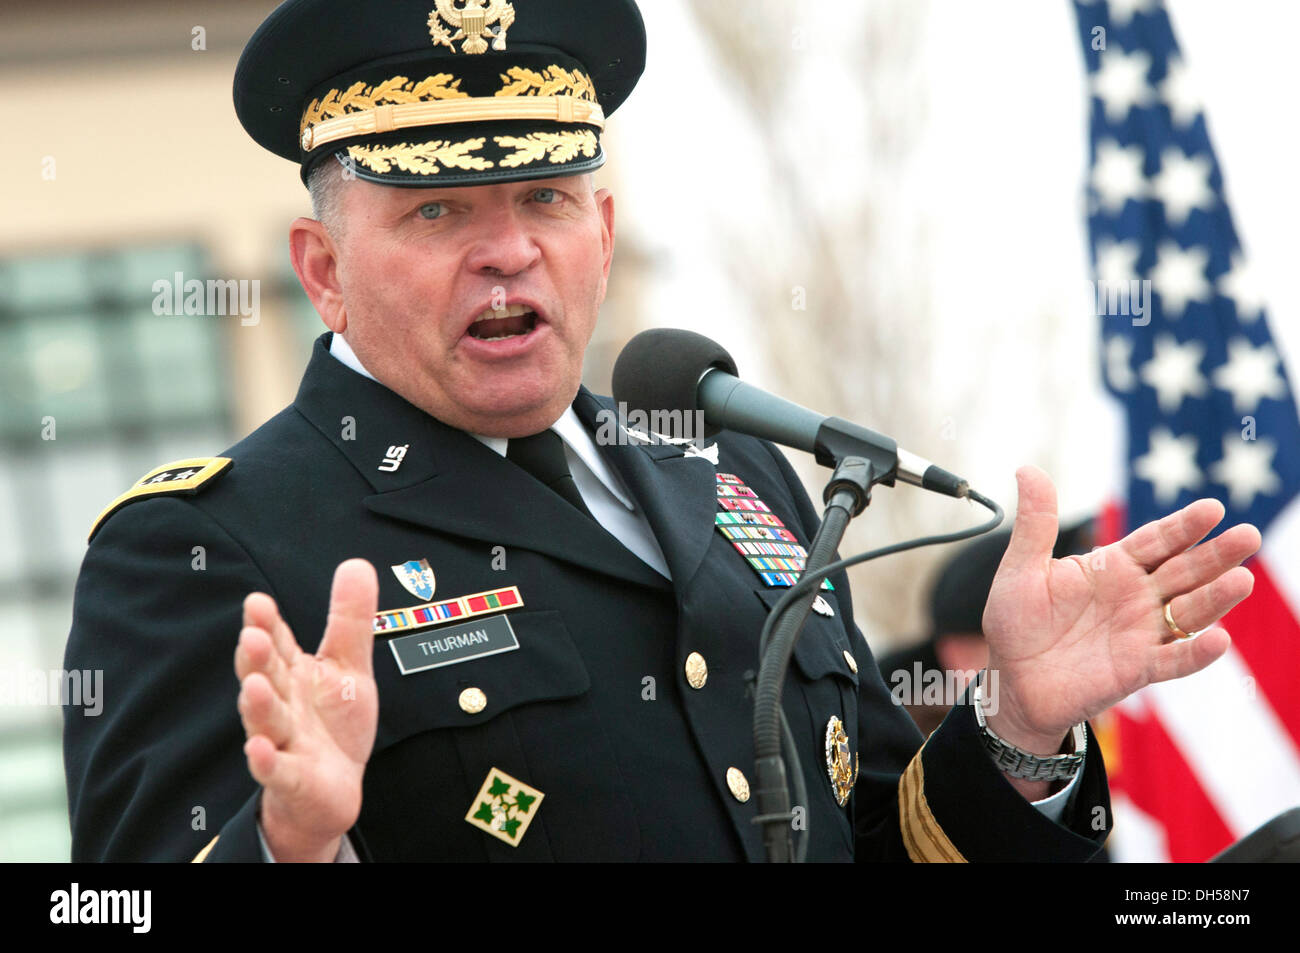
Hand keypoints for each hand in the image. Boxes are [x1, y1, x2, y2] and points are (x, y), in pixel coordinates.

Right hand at [234, 559, 379, 861]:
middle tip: (252, 635)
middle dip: (257, 658)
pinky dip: (266, 761)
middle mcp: (282, 703)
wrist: (332, 790)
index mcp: (292, 673)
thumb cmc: (332, 725)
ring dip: (257, 705)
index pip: (277, 643)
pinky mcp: (292, 778)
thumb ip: (349, 619)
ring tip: (252, 686)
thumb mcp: (349, 666)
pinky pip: (277, 770)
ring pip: (266, 721)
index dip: (267, 624)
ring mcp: (284, 741)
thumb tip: (356, 563)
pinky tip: (258, 750)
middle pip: (266, 677)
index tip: (257, 603)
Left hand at [982, 466, 1259, 760]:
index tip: (1212, 508)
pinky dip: (1196, 653)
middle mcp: (1135, 597)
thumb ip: (1036, 523)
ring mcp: (1141, 634)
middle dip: (1216, 554)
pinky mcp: (1137, 670)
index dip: (1183, 526)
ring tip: (1242, 580)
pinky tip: (1219, 640)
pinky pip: (1174, 660)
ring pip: (1189, 613)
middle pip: (1184, 571)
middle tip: (1248, 535)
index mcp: (1113, 568)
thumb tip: (1027, 468)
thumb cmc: (1016, 623)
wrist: (1011, 680)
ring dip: (1216, 598)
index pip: (1156, 540)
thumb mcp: (1021, 568)